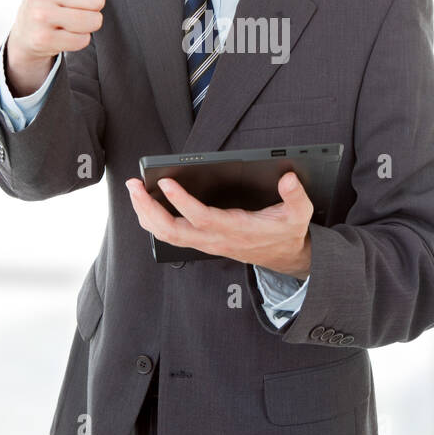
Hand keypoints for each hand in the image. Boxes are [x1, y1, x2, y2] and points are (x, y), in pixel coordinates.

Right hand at [5, 0, 107, 94]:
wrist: (26, 30)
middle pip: (99, 0)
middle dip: (92, 6)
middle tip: (72, 5)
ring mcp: (39, 15)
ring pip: (93, 21)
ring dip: (86, 24)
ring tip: (68, 19)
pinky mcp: (41, 40)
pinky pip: (82, 41)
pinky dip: (77, 40)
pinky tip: (61, 33)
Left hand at [125, 172, 312, 278]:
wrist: (286, 257)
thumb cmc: (288, 232)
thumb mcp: (299, 213)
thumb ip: (295, 195)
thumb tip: (288, 178)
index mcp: (235, 229)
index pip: (201, 217)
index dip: (181, 201)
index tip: (166, 182)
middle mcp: (215, 239)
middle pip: (172, 231)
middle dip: (149, 209)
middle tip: (134, 185)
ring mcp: (206, 243)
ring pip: (167, 235)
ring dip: (146, 214)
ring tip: (134, 191)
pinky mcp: (203, 242)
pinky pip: (171, 237)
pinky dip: (154, 222)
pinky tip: (146, 206)